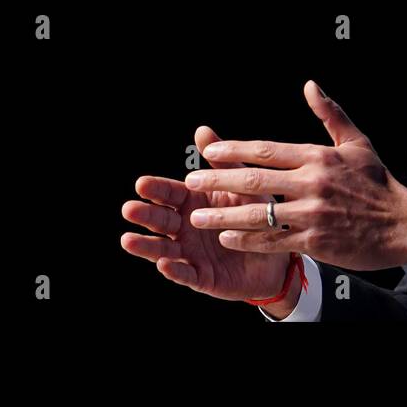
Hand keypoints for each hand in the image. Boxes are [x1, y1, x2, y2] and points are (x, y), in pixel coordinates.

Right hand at [121, 125, 296, 307]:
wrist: (279, 253)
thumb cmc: (256, 214)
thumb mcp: (241, 185)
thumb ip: (221, 163)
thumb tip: (201, 129)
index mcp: (193, 204)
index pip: (170, 194)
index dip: (156, 189)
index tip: (142, 183)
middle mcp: (187, 229)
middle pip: (161, 221)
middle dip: (144, 214)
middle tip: (129, 208)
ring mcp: (191, 254)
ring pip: (164, 250)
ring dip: (147, 246)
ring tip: (128, 239)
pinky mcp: (203, 277)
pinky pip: (186, 274)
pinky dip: (175, 270)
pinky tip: (164, 264)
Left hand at [184, 80, 406, 272]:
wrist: (403, 224)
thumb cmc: (379, 183)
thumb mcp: (357, 142)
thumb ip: (330, 114)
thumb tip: (310, 85)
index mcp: (318, 157)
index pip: (266, 149)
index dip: (233, 149)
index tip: (208, 150)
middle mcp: (312, 183)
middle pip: (254, 178)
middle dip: (217, 179)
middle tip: (191, 180)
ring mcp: (312, 214)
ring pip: (258, 212)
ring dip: (224, 214)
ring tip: (198, 216)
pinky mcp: (316, 242)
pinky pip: (273, 241)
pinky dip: (248, 239)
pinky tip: (228, 238)